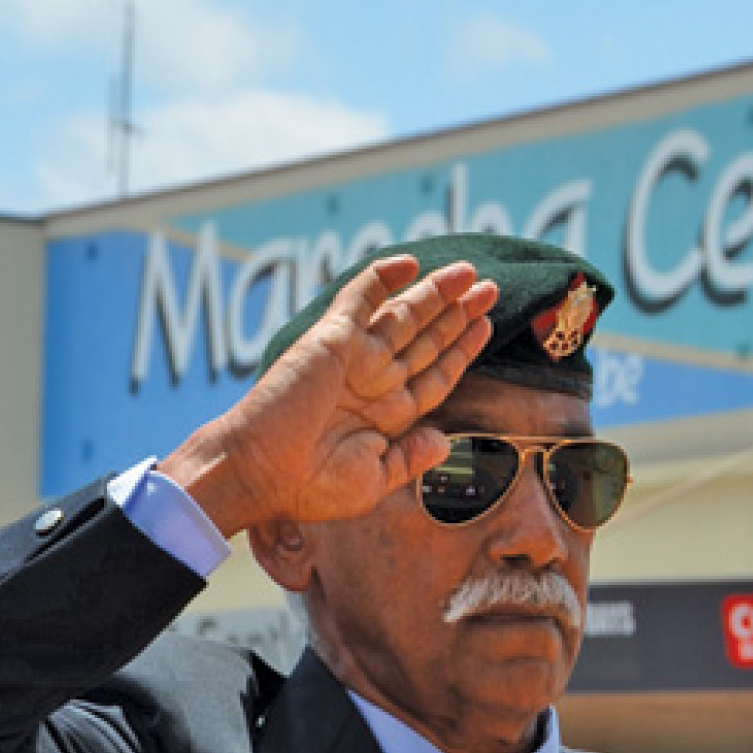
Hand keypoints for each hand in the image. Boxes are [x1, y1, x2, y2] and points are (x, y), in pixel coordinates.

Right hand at [161, 257, 496, 540]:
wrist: (262, 471)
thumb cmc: (310, 488)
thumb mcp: (374, 482)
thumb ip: (409, 459)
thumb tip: (444, 441)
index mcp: (388, 416)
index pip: (435, 376)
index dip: (461, 351)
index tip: (484, 327)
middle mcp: (375, 381)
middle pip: (427, 340)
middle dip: (459, 314)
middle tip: (490, 289)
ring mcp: (355, 357)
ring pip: (404, 315)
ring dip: (437, 293)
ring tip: (470, 273)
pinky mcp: (333, 338)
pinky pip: (361, 298)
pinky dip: (383, 278)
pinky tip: (410, 264)